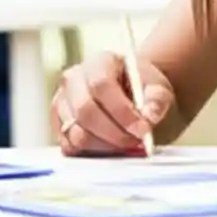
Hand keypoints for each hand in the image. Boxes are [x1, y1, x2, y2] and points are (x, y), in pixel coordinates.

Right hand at [50, 51, 173, 155]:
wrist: (130, 95)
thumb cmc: (140, 89)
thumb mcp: (158, 88)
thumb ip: (157, 99)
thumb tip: (149, 115)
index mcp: (98, 63)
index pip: (101, 84)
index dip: (121, 111)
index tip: (142, 128)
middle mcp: (73, 79)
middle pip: (84, 110)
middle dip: (113, 133)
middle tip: (135, 142)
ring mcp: (61, 102)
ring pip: (75, 132)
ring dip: (104, 146)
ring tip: (125, 145)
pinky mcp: (58, 125)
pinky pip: (69, 146)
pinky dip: (91, 153)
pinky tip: (109, 148)